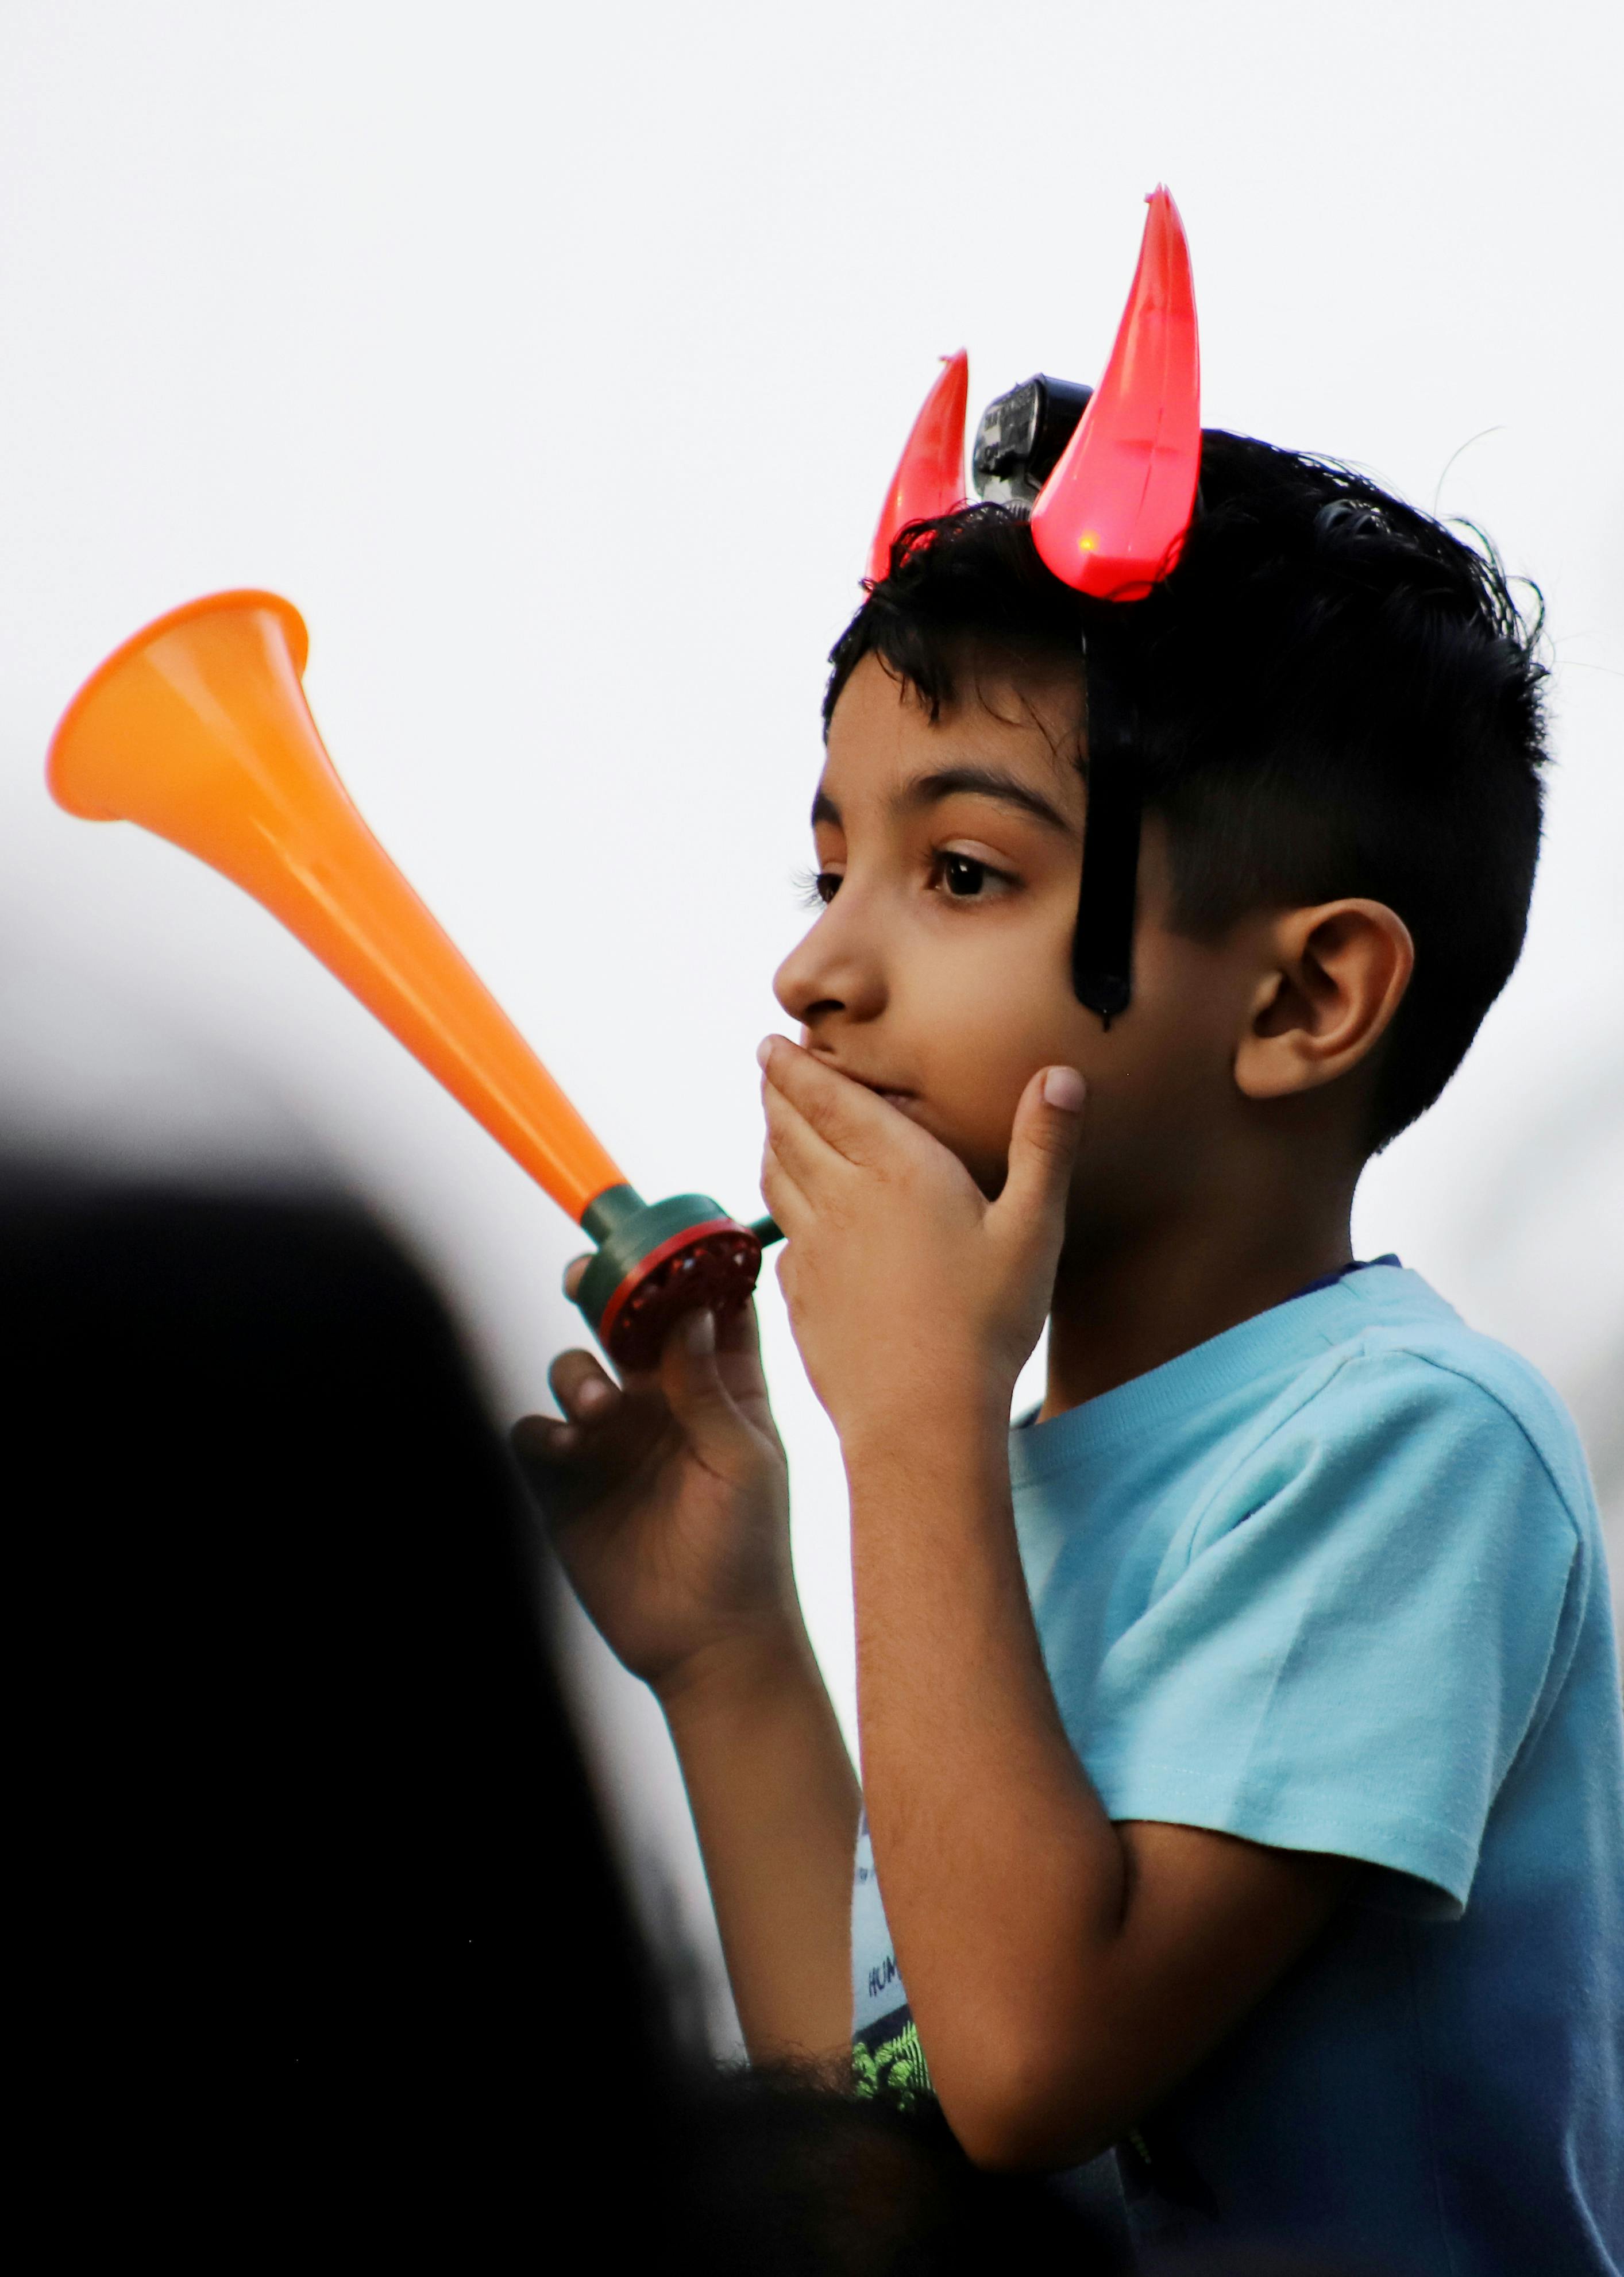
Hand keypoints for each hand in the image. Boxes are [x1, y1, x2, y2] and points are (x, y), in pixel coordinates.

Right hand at [511, 1266, 794, 1698]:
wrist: (709, 1643)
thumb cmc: (749, 1551)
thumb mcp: (744, 1461)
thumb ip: (709, 1388)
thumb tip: (690, 1313)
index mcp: (719, 1389)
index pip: (703, 1309)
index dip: (686, 1271)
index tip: (665, 1241)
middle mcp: (661, 1404)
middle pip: (622, 1324)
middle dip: (601, 1293)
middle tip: (583, 1277)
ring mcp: (611, 1441)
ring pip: (573, 1368)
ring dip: (575, 1372)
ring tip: (596, 1407)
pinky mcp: (568, 1484)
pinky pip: (534, 1432)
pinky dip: (541, 1429)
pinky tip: (566, 1448)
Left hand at [758, 1039, 1084, 1440]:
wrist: (921, 1418)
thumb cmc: (986, 1325)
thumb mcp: (1031, 1231)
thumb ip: (1043, 1148)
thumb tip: (1061, 1076)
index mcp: (896, 1169)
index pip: (828, 1098)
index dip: (796, 1066)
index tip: (774, 1041)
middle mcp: (842, 1198)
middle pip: (790, 1128)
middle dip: (776, 1092)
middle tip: (767, 1068)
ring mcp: (814, 1249)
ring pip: (776, 1176)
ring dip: (770, 1140)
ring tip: (773, 1123)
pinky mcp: (802, 1294)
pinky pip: (781, 1235)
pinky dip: (777, 1206)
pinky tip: (791, 1213)